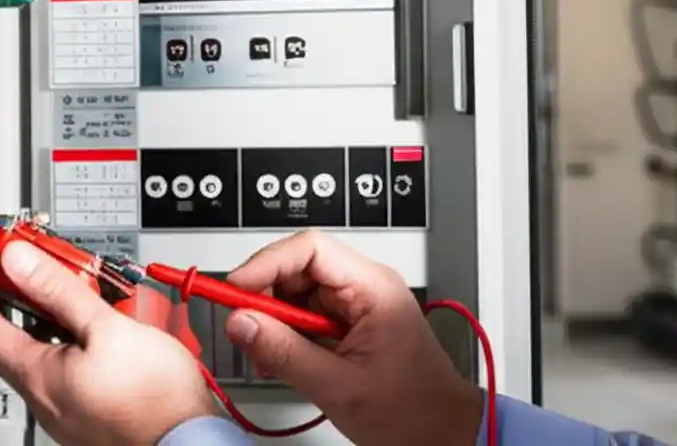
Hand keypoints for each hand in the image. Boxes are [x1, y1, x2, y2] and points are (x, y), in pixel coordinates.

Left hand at [0, 241, 215, 445]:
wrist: (190, 441)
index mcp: (39, 377)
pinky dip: (72, 346)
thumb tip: (18, 261)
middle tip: (27, 273)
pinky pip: (68, 375)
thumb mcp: (107, 328)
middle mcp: (46, 400)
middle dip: (17, 305)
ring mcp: (68, 412)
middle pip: (14, 346)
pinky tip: (99, 334)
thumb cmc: (155, 397)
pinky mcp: (91, 417)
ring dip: (50, 325)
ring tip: (72, 296)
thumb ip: (60, 291)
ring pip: (45, 360)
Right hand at [224, 231, 481, 445]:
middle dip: (265, 295)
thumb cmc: (411, 412)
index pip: (311, 248)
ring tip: (266, 355)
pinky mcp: (350, 322)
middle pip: (299, 265)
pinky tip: (281, 359)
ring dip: (273, 319)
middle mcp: (366, 286)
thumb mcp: (339, 386)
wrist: (442, 434)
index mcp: (373, 288)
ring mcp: (358, 303)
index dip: (266, 263)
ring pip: (298, 291)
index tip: (235, 289)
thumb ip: (285, 353)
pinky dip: (286, 334)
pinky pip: (306, 313)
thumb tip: (240, 323)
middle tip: (243, 328)